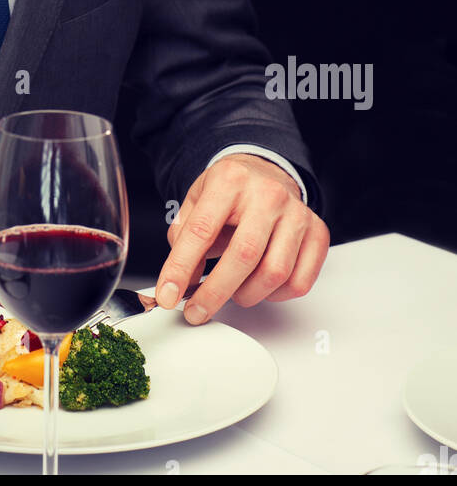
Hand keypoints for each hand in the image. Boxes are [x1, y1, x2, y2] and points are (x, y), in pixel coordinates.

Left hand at [154, 154, 329, 322]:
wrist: (266, 173)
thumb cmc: (230, 192)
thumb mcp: (196, 200)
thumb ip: (183, 238)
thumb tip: (178, 282)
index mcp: (230, 180)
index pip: (201, 230)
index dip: (181, 267)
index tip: (167, 294)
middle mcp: (267, 194)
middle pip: (243, 255)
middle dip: (214, 293)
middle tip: (196, 311)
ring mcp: (297, 214)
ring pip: (274, 273)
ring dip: (246, 295)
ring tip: (232, 292)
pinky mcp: (317, 233)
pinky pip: (298, 282)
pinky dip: (275, 296)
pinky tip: (259, 285)